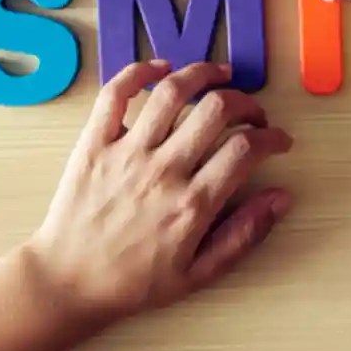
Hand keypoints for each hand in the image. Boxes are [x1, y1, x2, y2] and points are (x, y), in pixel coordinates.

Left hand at [27, 60, 293, 323]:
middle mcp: (163, 171)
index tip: (278, 140)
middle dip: (246, 102)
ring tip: (219, 75)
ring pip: (172, 92)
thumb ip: (244, 235)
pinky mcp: (94, 143)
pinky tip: (161, 68)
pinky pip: (115, 93)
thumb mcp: (199, 274)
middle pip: (217, 109)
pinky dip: (139, 71)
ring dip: (202, 74)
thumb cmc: (134, 282)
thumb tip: (281, 197)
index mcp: (193, 204)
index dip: (272, 137)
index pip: (247, 149)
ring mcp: (126, 153)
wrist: (68, 283)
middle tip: (252, 113)